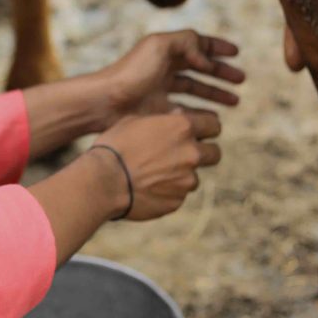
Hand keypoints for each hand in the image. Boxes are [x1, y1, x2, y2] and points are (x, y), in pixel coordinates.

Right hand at [92, 106, 221, 220]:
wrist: (103, 181)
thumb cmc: (115, 145)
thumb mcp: (135, 120)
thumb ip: (162, 118)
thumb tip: (178, 115)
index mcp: (182, 128)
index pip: (214, 125)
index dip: (207, 128)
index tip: (201, 132)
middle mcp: (191, 153)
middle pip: (214, 153)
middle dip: (203, 153)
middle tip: (183, 155)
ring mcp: (186, 180)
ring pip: (193, 177)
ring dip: (181, 175)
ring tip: (154, 175)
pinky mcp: (177, 201)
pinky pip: (178, 195)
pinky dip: (167, 192)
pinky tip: (146, 188)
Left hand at [94, 30, 243, 121]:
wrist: (106, 102)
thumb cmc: (131, 73)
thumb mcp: (160, 46)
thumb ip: (186, 42)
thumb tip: (205, 58)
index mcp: (165, 50)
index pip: (196, 44)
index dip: (217, 47)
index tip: (236, 52)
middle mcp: (163, 68)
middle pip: (199, 68)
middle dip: (221, 73)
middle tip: (241, 80)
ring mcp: (161, 90)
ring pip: (195, 89)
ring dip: (216, 93)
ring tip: (235, 101)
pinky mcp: (158, 111)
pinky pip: (186, 110)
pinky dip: (201, 113)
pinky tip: (215, 117)